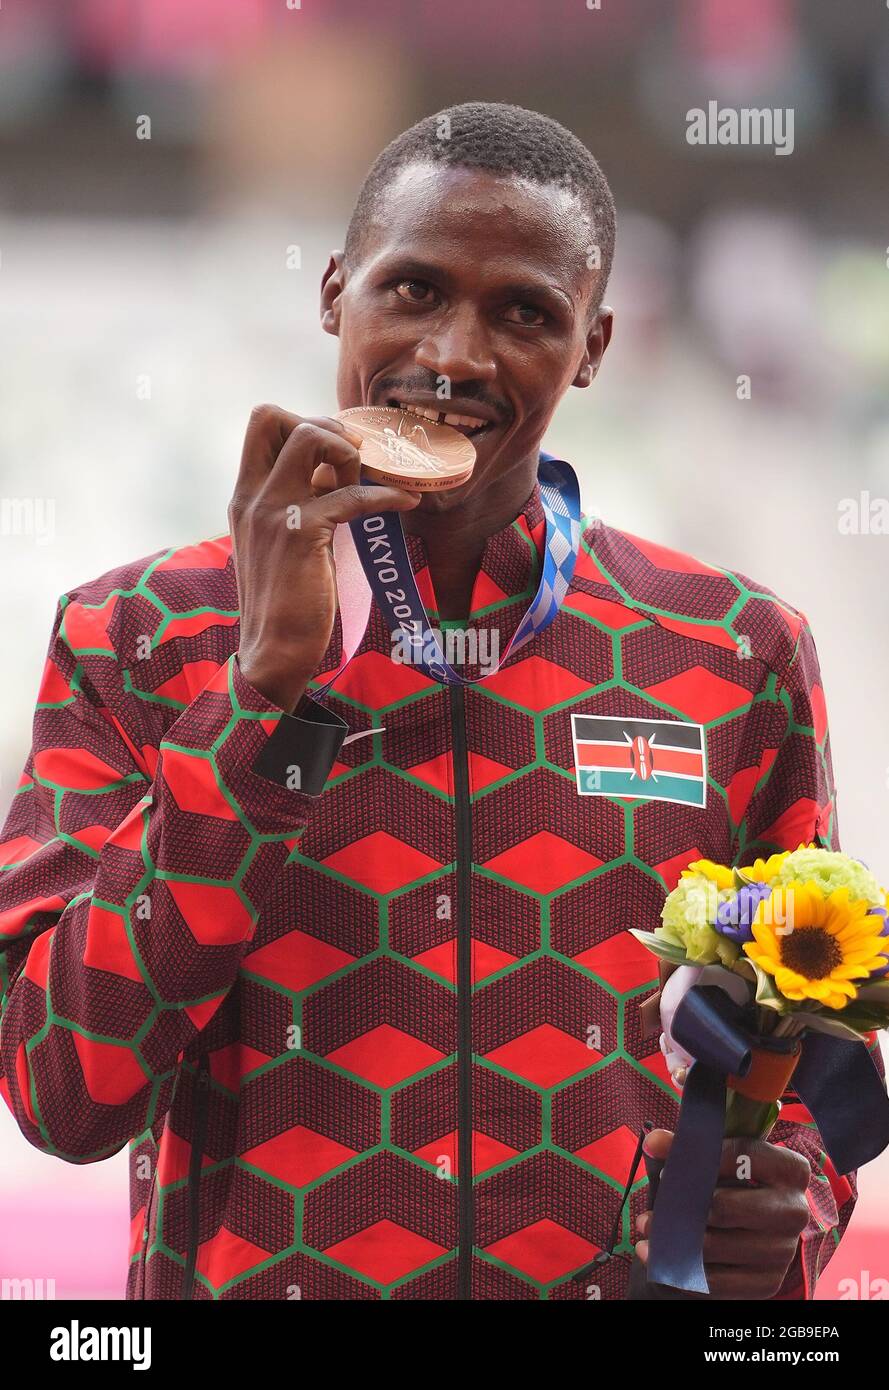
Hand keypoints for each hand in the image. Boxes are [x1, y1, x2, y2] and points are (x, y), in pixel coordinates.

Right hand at [229, 404, 421, 710]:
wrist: (272, 654)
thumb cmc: (283, 606)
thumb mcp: (278, 546)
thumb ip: (294, 510)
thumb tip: (331, 482)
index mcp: (244, 498)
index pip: (260, 426)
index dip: (302, 423)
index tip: (335, 454)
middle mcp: (251, 497)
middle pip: (272, 415)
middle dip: (321, 424)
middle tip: (353, 457)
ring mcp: (273, 512)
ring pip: (309, 437)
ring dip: (347, 451)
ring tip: (369, 479)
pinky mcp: (302, 534)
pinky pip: (352, 494)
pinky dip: (386, 494)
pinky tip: (406, 506)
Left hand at [635, 1129, 809, 1297]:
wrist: (765, 1226)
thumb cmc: (739, 1183)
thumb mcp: (722, 1157)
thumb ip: (688, 1145)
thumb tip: (653, 1142)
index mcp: (791, 1170)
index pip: (741, 1155)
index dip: (699, 1160)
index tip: (668, 1171)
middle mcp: (795, 1211)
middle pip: (723, 1206)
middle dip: (680, 1207)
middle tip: (652, 1209)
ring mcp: (783, 1251)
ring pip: (714, 1245)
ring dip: (672, 1240)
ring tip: (647, 1230)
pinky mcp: (768, 1283)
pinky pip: (716, 1282)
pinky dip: (681, 1271)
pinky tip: (657, 1257)